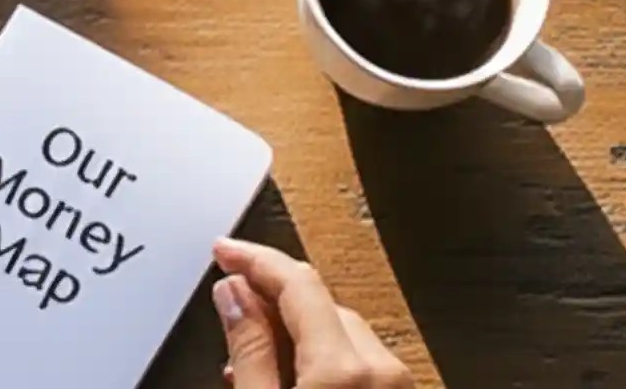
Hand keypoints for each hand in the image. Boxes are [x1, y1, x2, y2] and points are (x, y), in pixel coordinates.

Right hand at [211, 239, 412, 387]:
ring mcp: (400, 387)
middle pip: (321, 305)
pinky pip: (361, 363)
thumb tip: (234, 294)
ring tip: (255, 358)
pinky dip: (324, 359)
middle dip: (274, 299)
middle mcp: (382, 372)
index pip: (297, 283)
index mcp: (342, 370)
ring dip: (298, 331)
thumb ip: (250, 352)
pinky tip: (295, 376)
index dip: (255, 259)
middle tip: (232, 307)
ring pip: (342, 333)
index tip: (225, 250)